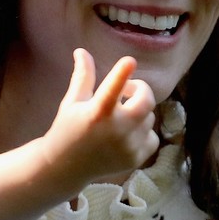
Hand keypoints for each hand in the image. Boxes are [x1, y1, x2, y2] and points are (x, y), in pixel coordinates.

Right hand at [43, 48, 159, 186]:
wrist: (66, 168)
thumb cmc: (67, 129)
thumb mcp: (72, 102)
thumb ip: (82, 77)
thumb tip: (82, 51)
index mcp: (97, 112)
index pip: (113, 88)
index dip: (122, 72)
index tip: (129, 60)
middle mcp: (116, 130)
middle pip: (146, 100)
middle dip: (140, 89)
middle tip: (127, 91)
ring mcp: (128, 146)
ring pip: (148, 117)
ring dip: (137, 112)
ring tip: (119, 117)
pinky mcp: (136, 159)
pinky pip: (152, 137)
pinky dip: (143, 133)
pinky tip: (126, 135)